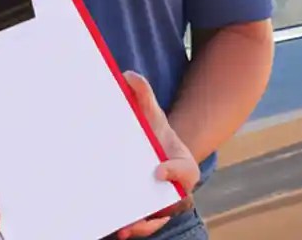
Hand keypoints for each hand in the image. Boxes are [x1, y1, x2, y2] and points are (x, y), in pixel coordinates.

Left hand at [114, 71, 199, 239]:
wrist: (149, 150)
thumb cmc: (152, 132)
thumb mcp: (150, 113)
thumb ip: (142, 95)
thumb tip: (128, 76)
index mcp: (182, 164)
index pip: (186, 171)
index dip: (176, 172)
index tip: (159, 170)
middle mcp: (174, 188)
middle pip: (171, 205)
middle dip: (156, 211)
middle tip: (140, 213)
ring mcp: (160, 202)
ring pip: (155, 220)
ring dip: (140, 226)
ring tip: (123, 229)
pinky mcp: (144, 212)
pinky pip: (141, 224)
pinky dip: (131, 229)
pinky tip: (115, 230)